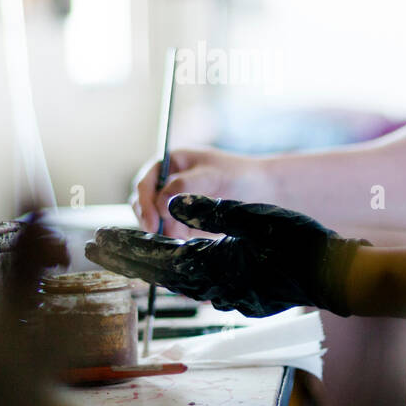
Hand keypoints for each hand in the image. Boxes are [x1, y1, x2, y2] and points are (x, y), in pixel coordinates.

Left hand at [86, 194, 368, 317]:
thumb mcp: (254, 217)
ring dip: (153, 266)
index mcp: (212, 267)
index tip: (96, 241)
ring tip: (129, 253)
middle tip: (95, 247)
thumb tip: (171, 205)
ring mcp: (231, 298)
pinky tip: (178, 265)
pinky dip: (183, 273)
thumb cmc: (298, 242)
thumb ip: (211, 211)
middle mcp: (215, 288)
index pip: (155, 260)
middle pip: (160, 273)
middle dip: (128, 258)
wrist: (334, 276)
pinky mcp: (245, 299)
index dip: (123, 249)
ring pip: (180, 281)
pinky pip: (204, 286)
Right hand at [130, 147, 273, 238]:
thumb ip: (183, 187)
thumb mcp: (210, 175)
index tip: (152, 222)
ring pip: (154, 220)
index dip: (145, 202)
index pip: (144, 183)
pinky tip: (184, 242)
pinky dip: (172, 238)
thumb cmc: (238, 174)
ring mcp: (173, 202)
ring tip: (180, 237)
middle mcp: (166, 182)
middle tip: (164, 235)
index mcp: (169, 164)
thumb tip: (160, 206)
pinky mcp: (183, 220)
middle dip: (150, 220)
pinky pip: (169, 231)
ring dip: (162, 231)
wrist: (262, 190)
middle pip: (143, 204)